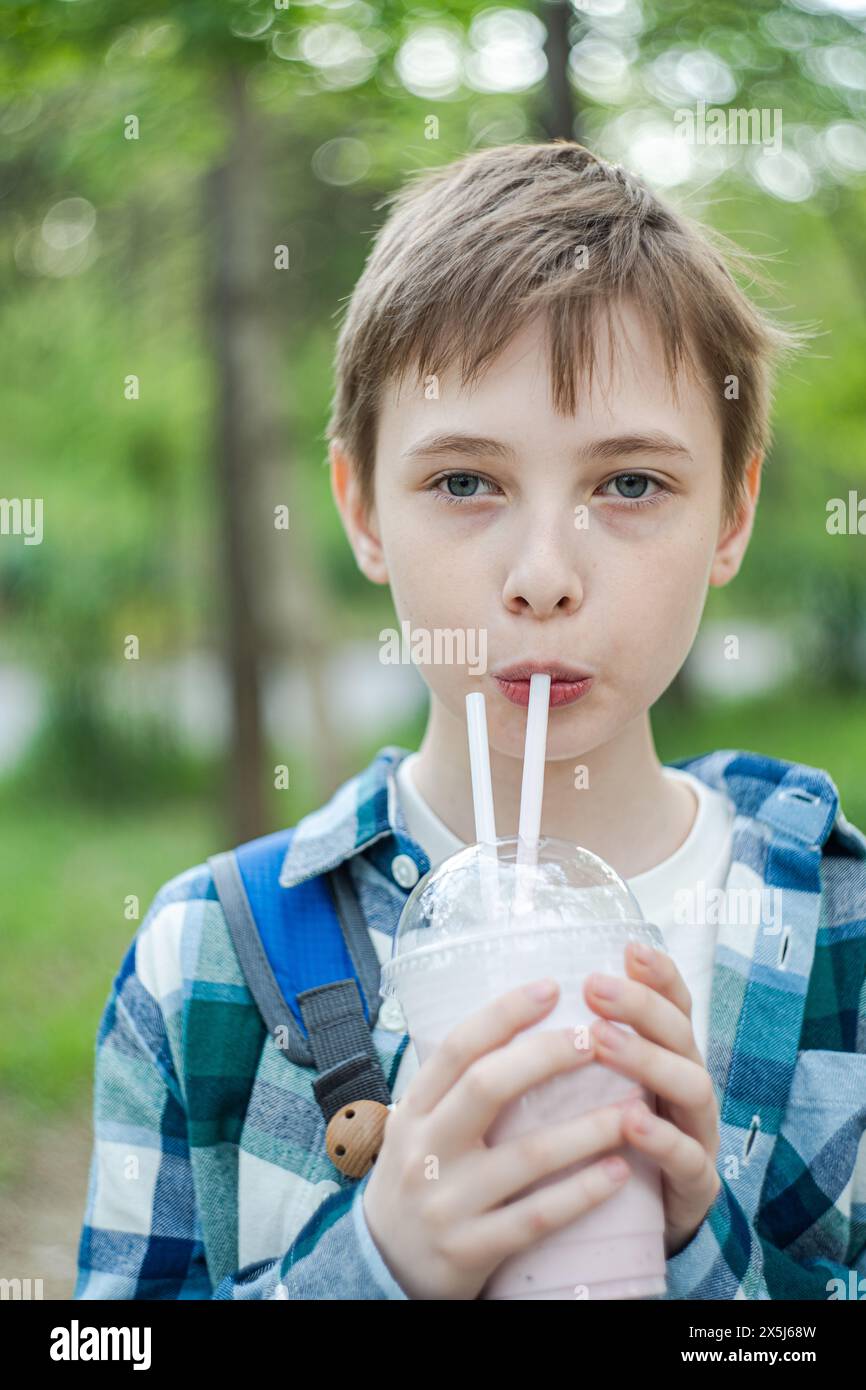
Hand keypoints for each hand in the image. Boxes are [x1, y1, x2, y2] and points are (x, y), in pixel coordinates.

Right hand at [362, 980, 636, 1298]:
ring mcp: (447, 1202)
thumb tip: (518, 1021)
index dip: (504, 1013)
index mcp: (414, 1109)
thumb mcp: (416, 1125)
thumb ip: (455, 1085)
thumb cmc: (416, 1178)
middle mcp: (425, 1149)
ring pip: (526, 1155)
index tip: (551, 986)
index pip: (457, 1048)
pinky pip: (537, 1217)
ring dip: (587, 1128)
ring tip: (634, 1107)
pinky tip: (620, 1172)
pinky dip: (582, 1192)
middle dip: (547, 1056)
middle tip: (598, 1038)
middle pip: (487, 1086)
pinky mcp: (471, 1250)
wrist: (383, 1269)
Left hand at [584, 942, 722, 1257]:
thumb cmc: (602, 1143)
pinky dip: (662, 1139)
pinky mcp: (696, 1185)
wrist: (634, 1229)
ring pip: (691, 1085)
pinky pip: (688, 1159)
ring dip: (647, 1059)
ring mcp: (697, 1133)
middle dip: (640, 1005)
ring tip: (603, 1042)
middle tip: (595, 986)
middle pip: (679, 1032)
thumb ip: (575, 1047)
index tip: (628, 947)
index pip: (671, 1003)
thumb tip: (523, 992)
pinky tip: (633, 1123)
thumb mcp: (590, 1089)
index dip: (657, 974)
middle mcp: (686, 1085)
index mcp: (664, 1055)